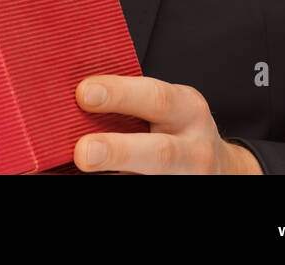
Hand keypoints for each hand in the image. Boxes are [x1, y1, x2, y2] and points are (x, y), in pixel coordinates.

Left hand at [73, 75, 262, 173]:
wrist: (214, 166)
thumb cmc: (173, 126)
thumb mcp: (165, 106)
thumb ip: (128, 101)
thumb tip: (70, 99)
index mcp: (187, 109)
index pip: (155, 98)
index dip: (119, 94)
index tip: (83, 93)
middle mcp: (194, 149)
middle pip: (160, 153)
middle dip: (119, 151)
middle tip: (83, 152)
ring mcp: (187, 179)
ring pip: (154, 179)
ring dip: (117, 175)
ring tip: (84, 165)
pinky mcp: (176, 192)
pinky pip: (139, 188)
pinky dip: (114, 182)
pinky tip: (88, 177)